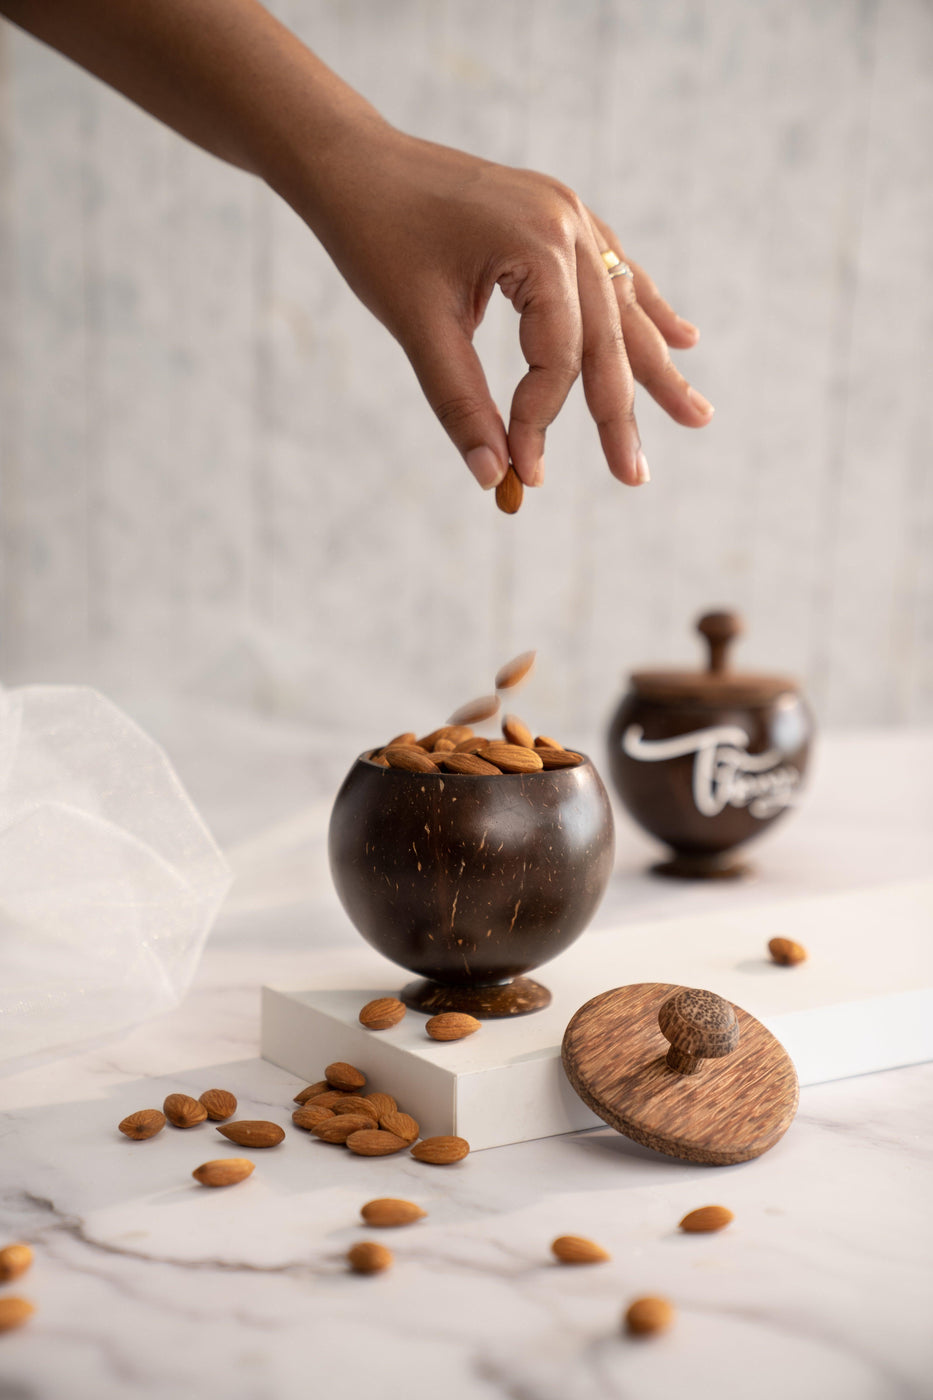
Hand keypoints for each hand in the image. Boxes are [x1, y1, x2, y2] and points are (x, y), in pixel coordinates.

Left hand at [303, 126, 712, 490]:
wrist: (352, 160)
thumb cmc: (374, 236)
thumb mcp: (416, 325)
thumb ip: (459, 403)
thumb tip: (491, 477)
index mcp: (537, 244)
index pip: (558, 357)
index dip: (540, 420)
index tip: (522, 471)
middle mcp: (567, 223)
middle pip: (605, 337)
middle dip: (620, 413)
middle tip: (635, 477)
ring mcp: (569, 214)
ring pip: (621, 306)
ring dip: (654, 366)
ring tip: (696, 417)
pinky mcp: (558, 215)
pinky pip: (613, 271)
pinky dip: (643, 309)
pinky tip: (683, 339)